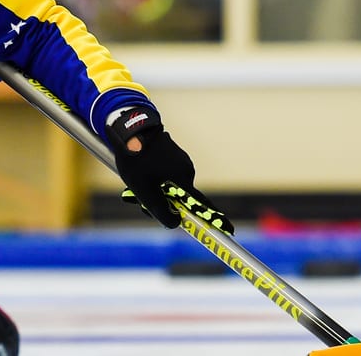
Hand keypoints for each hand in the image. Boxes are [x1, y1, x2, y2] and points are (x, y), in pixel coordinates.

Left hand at [106, 107, 232, 234]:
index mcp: (184, 179)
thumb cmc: (137, 160)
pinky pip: (166, 174)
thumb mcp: (145, 191)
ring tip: (136, 182)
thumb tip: (176, 224)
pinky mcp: (171, 154)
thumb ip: (161, 211)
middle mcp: (187, 170)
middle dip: (164, 204)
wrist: (130, 129)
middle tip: (141, 202)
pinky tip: (139, 171)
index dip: (216, 220)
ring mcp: (180, 160)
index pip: (203, 205)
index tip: (230, 231)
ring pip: (170, 186)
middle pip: (180, 198)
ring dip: (156, 190)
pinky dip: (154, 179)